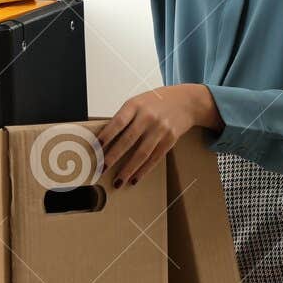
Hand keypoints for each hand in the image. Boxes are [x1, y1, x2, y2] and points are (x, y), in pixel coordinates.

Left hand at [98, 84, 219, 187]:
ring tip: (118, 181)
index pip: (118, 122)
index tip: (96, 148)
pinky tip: (135, 178)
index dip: (106, 135)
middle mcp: (148, 116)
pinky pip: (155, 158)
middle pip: (128, 140)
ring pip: (142, 153)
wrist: (186, 101)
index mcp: (136, 105)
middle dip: (113, 157)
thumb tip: (105, 140)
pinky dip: (144, 170)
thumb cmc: (157, 102)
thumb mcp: (138, 102)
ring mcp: (161, 128)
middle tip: (101, 169)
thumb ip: (124, 117)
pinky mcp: (170, 139)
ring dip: (128, 169)